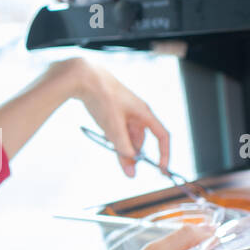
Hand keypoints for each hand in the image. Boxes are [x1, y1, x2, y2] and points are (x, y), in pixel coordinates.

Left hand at [65, 59, 170, 177]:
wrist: (84, 77)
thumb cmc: (103, 98)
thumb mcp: (114, 128)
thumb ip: (123, 150)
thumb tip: (131, 172)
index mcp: (144, 113)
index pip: (162, 136)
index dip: (164, 154)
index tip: (161, 170)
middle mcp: (138, 113)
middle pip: (141, 140)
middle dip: (135, 155)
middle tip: (126, 170)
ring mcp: (125, 113)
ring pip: (128, 137)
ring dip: (121, 147)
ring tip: (110, 144)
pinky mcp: (114, 112)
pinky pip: (118, 131)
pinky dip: (113, 138)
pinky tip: (104, 135)